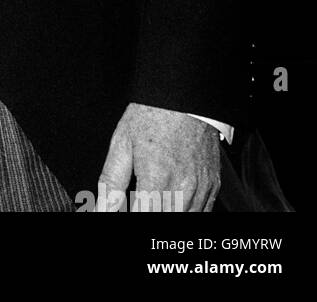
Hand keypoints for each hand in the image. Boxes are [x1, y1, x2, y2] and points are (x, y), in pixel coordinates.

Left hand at [96, 103, 219, 211]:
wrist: (183, 98)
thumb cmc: (151, 116)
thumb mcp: (121, 143)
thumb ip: (111, 182)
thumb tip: (103, 208)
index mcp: (156, 178)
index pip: (144, 216)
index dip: (131, 216)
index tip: (126, 209)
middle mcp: (182, 187)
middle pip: (164, 219)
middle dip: (149, 211)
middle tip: (139, 199)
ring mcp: (201, 188)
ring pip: (184, 219)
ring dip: (166, 212)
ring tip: (155, 195)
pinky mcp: (213, 186)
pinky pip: (202, 213)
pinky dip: (185, 211)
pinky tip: (173, 198)